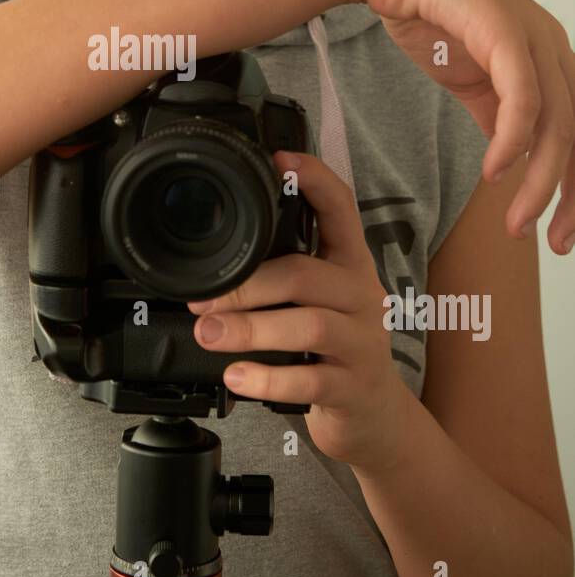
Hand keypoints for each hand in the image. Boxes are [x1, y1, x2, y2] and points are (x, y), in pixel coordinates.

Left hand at [187, 150, 409, 474]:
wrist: (374, 417)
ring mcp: (362, 342)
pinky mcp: (353, 387)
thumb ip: (285, 271)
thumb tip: (219, 256)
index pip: (341, 208)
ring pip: (308, 326)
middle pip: (304, 274)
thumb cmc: (333, 348)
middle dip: (245, 284)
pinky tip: (237, 377)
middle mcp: (361, 296)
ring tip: (209, 334)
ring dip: (250, 329)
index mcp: (349, 264)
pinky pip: (309, 381)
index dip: (313, 179)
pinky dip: (267, 380)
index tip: (278, 159)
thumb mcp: (319, 300)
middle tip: (201, 300)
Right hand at [362, 0, 574, 253]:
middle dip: (572, 198)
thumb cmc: (429, 11)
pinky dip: (513, 143)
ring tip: (517, 223)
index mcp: (550, 61)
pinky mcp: (506, 34)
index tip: (559, 235)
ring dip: (541, 183)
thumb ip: (495, 113)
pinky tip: (494, 174)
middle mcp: (554, 50)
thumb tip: (510, 160)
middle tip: (555, 243)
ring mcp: (535, 40)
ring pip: (558, 127)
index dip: (574, 189)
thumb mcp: (470, 77)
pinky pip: (523, 101)